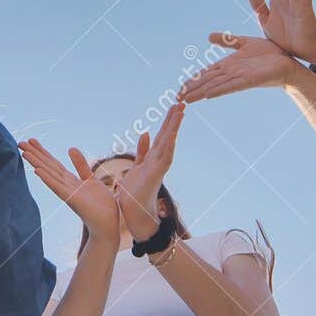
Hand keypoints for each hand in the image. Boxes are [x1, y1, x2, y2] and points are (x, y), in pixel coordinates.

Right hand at [19, 139, 121, 243]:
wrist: (108, 226)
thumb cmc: (101, 207)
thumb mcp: (91, 179)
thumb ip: (80, 166)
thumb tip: (70, 148)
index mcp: (70, 181)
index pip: (53, 163)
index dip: (42, 151)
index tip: (31, 140)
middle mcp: (65, 186)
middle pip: (48, 166)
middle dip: (35, 154)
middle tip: (20, 142)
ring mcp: (67, 193)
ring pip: (50, 175)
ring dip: (37, 163)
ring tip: (24, 152)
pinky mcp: (73, 200)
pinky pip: (58, 188)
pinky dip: (48, 179)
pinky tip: (37, 171)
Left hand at [116, 103, 182, 240]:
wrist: (134, 214)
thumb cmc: (135, 193)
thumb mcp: (136, 166)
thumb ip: (142, 151)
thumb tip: (145, 133)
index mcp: (152, 158)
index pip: (162, 136)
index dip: (167, 121)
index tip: (173, 106)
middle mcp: (157, 161)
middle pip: (167, 136)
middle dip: (173, 120)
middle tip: (181, 102)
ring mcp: (157, 168)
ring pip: (168, 143)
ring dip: (174, 128)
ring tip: (180, 111)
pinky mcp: (155, 176)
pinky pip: (164, 158)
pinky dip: (168, 146)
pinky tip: (172, 135)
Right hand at [179, 33, 299, 101]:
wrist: (289, 60)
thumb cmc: (270, 53)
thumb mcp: (244, 42)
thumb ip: (227, 40)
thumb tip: (209, 36)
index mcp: (229, 65)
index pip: (206, 73)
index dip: (193, 79)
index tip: (179, 87)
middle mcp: (231, 73)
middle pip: (207, 82)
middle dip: (192, 89)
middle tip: (176, 97)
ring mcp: (239, 78)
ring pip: (214, 86)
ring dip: (200, 93)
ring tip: (186, 100)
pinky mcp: (249, 81)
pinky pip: (230, 86)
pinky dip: (218, 91)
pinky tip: (207, 95)